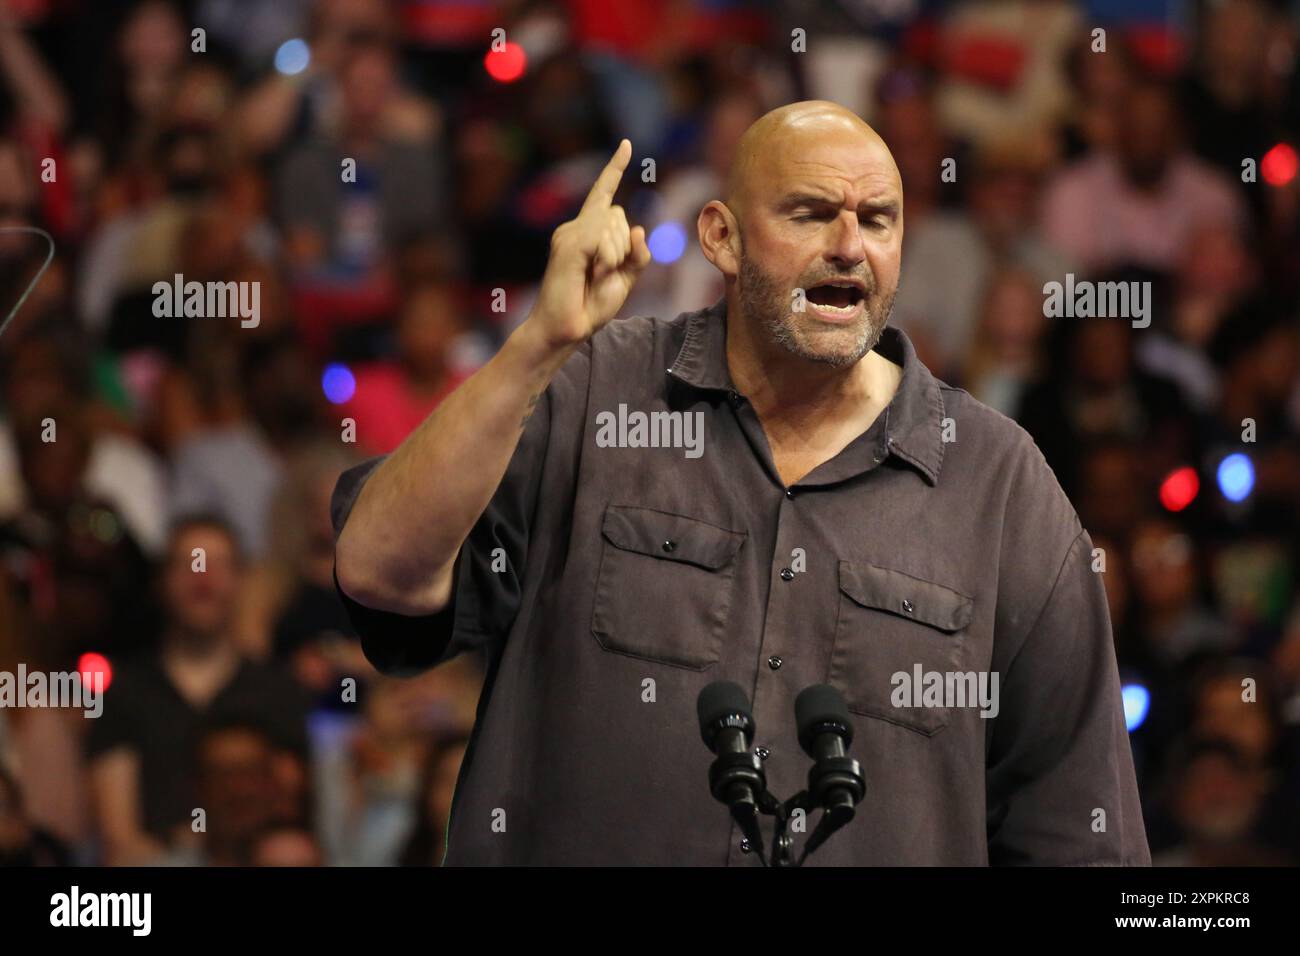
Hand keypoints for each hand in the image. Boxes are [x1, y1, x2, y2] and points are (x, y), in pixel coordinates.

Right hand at [528, 139, 651, 349]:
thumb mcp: (625, 279)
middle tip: (606, 274)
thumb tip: (639, 228)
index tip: (626, 145)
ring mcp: (569, 235)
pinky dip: (608, 257)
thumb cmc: (590, 307)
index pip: (603, 194)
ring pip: (612, 225)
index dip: (614, 168)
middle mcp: (574, 228)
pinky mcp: (568, 245)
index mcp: (587, 234)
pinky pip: (602, 236)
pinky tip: (596, 272)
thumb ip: (636, 255)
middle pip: (618, 214)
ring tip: (597, 277)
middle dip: (624, 246)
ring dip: (616, 255)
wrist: (565, 330)